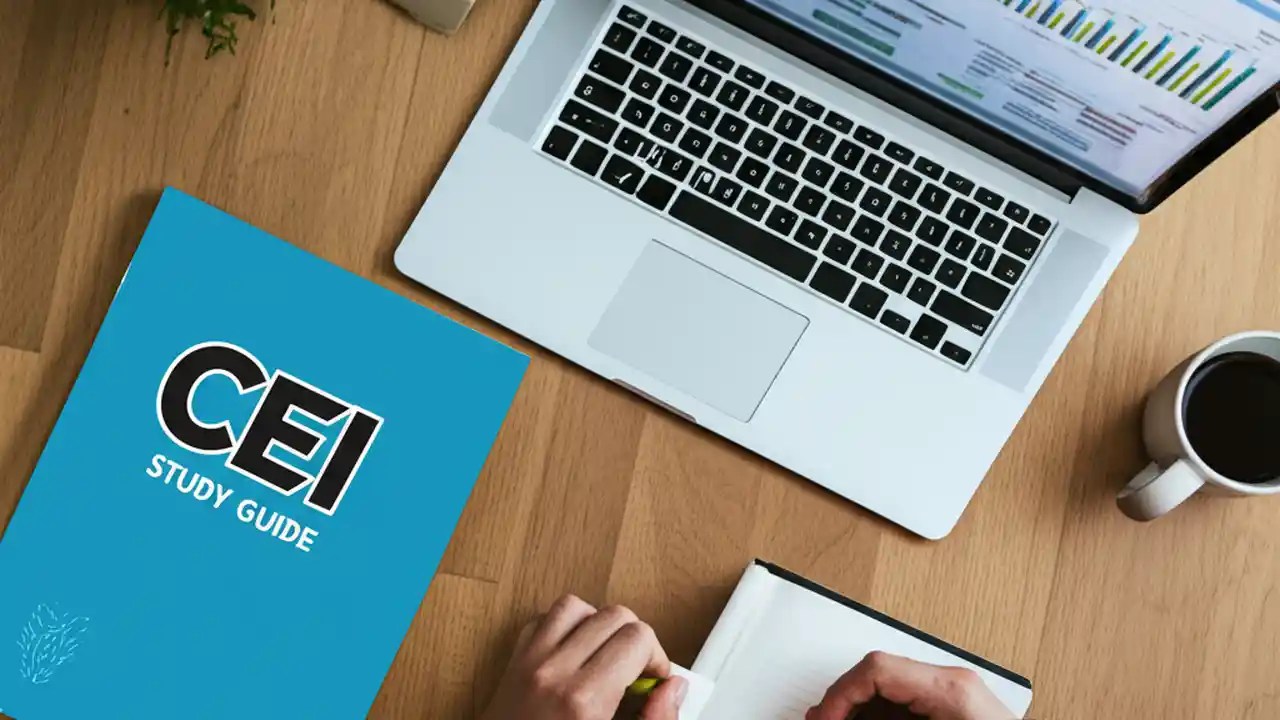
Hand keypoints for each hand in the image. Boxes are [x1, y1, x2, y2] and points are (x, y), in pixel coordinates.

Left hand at [481, 594, 687, 719]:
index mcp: (584, 701)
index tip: (654, 679)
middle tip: (635, 671)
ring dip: (598, 625)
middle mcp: (554, 673)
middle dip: (634, 639)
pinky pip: (542, 619)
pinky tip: (575, 654)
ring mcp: (529, 663)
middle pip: (614, 615)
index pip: (637, 638)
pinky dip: (564, 627)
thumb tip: (673, 689)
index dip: (657, 658)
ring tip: (605, 656)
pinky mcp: (512, 663)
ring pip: (576, 606)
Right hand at [807, 651, 1015, 719]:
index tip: (826, 719)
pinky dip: (880, 714)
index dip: (841, 694)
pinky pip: (905, 701)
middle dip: (844, 701)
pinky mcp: (954, 706)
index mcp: (950, 689)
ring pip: (888, 686)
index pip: (877, 669)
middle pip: (878, 673)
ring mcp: (956, 692)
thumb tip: (841, 719)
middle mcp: (953, 682)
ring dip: (860, 708)